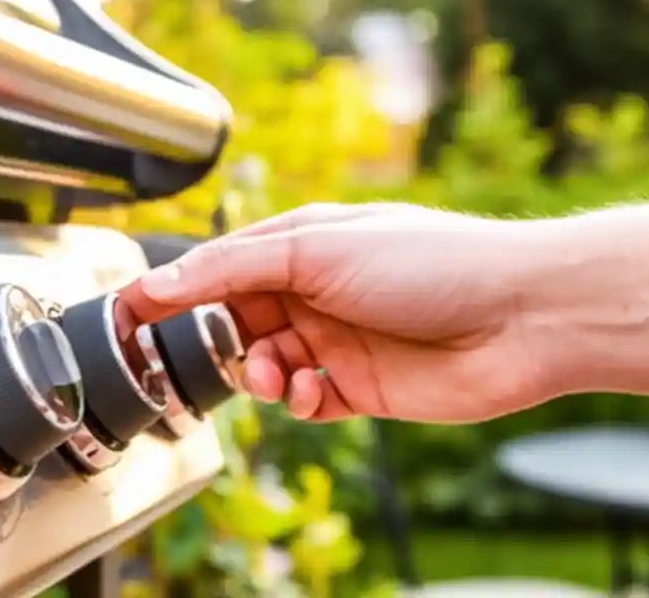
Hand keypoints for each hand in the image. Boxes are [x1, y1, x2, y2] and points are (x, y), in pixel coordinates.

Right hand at [118, 203, 551, 423]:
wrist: (519, 316)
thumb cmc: (429, 261)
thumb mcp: (314, 249)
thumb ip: (230, 269)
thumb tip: (157, 282)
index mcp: (300, 246)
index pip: (218, 270)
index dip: (174, 293)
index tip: (129, 316)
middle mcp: (315, 292)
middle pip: (236, 323)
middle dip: (222, 342)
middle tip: (224, 353)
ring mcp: (338, 340)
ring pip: (266, 368)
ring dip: (262, 376)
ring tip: (281, 375)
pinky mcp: (362, 388)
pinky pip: (308, 402)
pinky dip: (301, 401)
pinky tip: (317, 392)